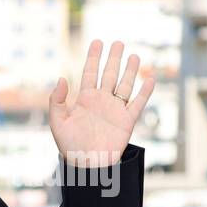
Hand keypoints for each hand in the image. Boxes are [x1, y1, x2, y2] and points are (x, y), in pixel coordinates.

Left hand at [49, 39, 154, 167]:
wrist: (87, 164)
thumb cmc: (70, 146)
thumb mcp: (58, 122)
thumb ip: (57, 101)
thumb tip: (61, 78)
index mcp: (84, 100)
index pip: (89, 74)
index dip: (93, 58)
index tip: (97, 42)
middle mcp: (101, 101)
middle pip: (109, 75)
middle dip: (113, 59)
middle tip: (117, 42)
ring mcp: (115, 109)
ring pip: (124, 85)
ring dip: (130, 71)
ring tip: (134, 55)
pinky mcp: (127, 120)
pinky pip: (138, 103)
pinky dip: (145, 92)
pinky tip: (149, 79)